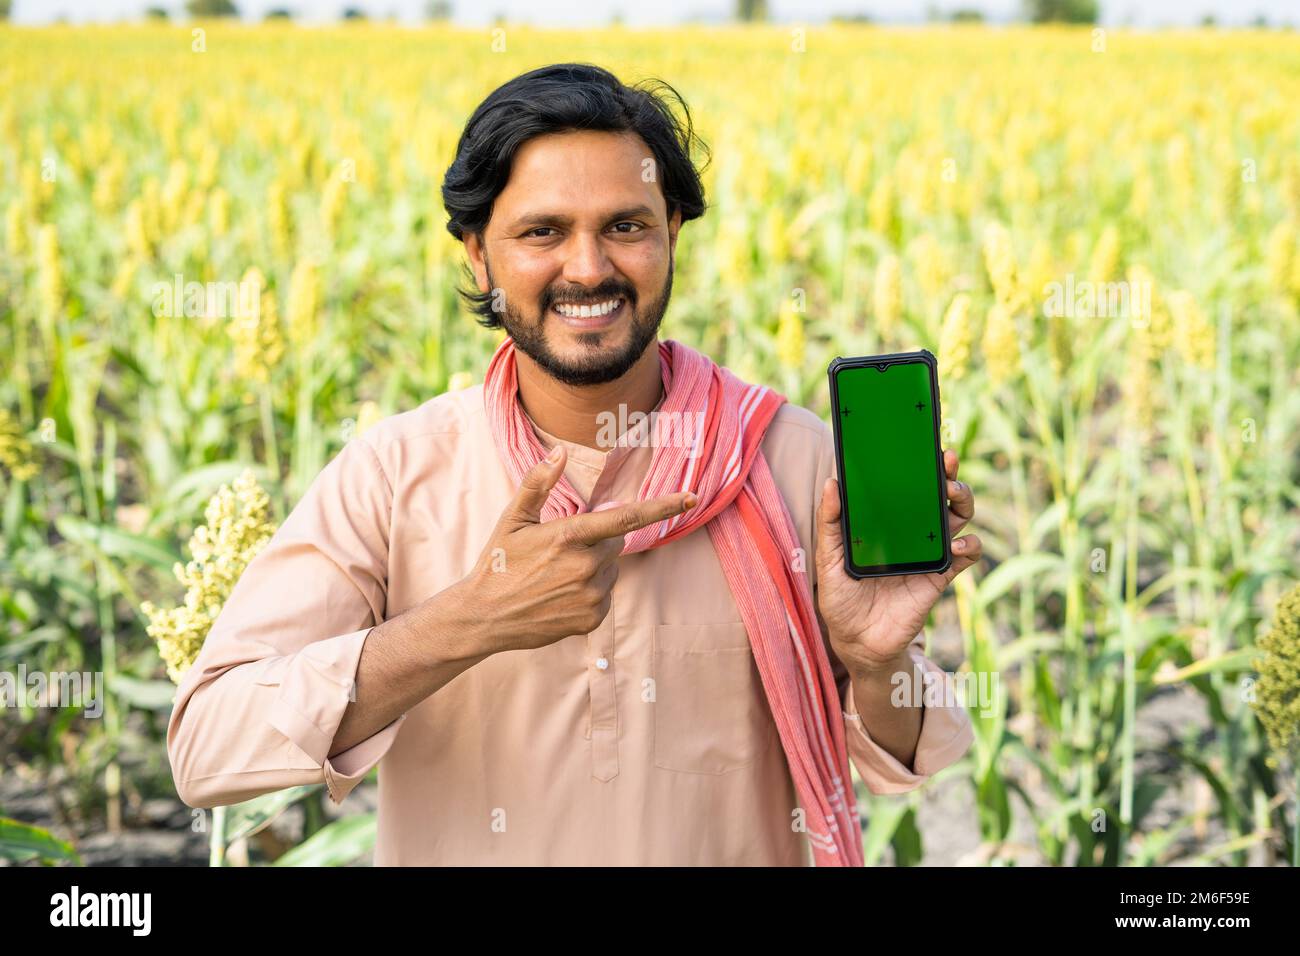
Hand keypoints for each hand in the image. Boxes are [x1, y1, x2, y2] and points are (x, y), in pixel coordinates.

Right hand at [461, 445, 698, 654]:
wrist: (483, 617)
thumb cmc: (497, 562)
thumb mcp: (513, 519)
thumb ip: (538, 483)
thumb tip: (559, 450)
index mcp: (569, 536)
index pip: (626, 518)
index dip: (662, 506)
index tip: (691, 496)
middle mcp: (585, 566)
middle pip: (615, 543)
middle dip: (598, 540)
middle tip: (560, 550)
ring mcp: (590, 595)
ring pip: (610, 570)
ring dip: (593, 568)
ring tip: (555, 576)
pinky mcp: (592, 618)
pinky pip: (604, 595)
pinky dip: (589, 592)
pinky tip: (559, 595)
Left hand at [815, 448, 981, 677]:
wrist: (856, 641)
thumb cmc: (840, 597)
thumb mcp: (827, 558)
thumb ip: (830, 523)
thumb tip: (832, 483)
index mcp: (886, 521)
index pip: (907, 486)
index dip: (917, 464)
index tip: (921, 445)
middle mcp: (912, 531)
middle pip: (940, 494)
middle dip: (948, 474)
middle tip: (945, 463)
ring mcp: (928, 552)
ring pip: (959, 516)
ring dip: (963, 499)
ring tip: (953, 493)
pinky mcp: (940, 576)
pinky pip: (966, 556)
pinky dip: (970, 546)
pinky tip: (958, 545)